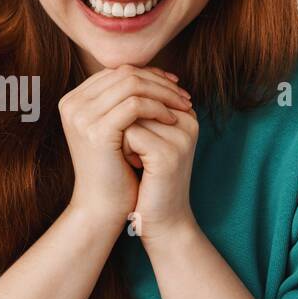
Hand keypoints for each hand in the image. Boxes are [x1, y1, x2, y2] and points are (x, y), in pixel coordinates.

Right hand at [58, 63, 192, 229]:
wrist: (101, 207)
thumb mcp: (116, 129)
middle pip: (124, 73)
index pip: (116, 72)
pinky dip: (158, 108)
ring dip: (163, 93)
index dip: (148, 75)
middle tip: (183, 95)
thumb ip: (123, 101)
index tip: (173, 85)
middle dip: (159, 81)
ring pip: (132, 84)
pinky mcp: (96, 131)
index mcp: (73, 100)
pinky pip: (135, 105)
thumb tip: (155, 73)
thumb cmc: (113, 169)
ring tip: (183, 107)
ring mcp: (81, 116)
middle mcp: (71, 104)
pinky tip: (172, 121)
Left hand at [123, 98, 200, 243]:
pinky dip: (123, 149)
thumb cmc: (147, 179)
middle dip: (122, 121)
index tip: (131, 136)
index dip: (125, 110)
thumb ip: (136, 108)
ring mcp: (181, 135)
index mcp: (184, 112)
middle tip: (127, 148)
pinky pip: (130, 134)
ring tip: (132, 158)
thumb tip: (110, 78)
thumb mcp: (144, 138)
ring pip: (130, 114)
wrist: (161, 220)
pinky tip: (133, 166)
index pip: (143, 87)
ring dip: (120, 135)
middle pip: (136, 97)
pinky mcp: (169, 153)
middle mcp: (188, 119)